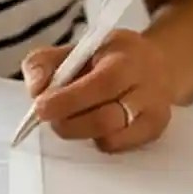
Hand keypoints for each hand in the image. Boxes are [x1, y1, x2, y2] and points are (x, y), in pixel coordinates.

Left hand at [20, 29, 173, 153]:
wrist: (156, 63)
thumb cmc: (108, 57)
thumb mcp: (75, 47)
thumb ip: (45, 63)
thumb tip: (36, 90)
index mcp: (126, 58)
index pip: (101, 84)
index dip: (68, 100)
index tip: (41, 107)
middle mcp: (146, 87)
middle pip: (105, 119)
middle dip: (68, 122)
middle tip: (50, 117)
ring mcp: (154, 112)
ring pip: (110, 137)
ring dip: (80, 131)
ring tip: (72, 116)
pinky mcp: (153, 132)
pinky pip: (116, 147)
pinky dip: (96, 139)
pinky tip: (93, 123)